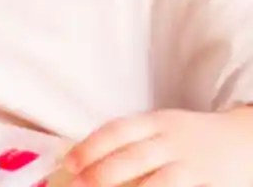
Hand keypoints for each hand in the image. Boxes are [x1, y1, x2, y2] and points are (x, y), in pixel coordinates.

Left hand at [64, 107, 252, 185]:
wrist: (247, 139)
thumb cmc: (191, 138)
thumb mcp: (161, 129)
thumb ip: (130, 141)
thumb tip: (83, 162)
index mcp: (157, 122)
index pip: (118, 131)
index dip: (91, 147)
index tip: (69, 163)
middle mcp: (174, 141)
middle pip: (134, 156)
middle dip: (103, 172)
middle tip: (78, 185)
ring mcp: (194, 165)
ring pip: (160, 181)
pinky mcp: (211, 185)